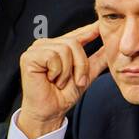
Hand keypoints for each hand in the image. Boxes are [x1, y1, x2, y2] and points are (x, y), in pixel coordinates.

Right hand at [15, 21, 109, 138]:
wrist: (51, 112)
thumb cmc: (63, 96)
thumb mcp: (86, 76)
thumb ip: (97, 61)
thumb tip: (110, 48)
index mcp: (59, 48)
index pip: (76, 35)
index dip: (88, 31)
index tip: (100, 26)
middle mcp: (47, 45)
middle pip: (73, 43)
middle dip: (81, 65)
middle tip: (77, 81)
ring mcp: (37, 49)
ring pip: (64, 49)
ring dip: (67, 71)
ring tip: (60, 82)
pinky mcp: (29, 56)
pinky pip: (52, 56)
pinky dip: (57, 72)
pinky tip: (50, 79)